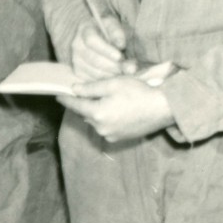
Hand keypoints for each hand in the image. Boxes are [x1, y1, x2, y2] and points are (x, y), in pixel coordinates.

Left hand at [59, 72, 178, 143]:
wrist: (163, 108)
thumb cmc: (139, 92)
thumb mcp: (113, 84)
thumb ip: (91, 88)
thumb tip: (74, 89)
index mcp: (98, 113)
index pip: (76, 105)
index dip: (66, 99)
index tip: (58, 95)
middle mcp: (101, 128)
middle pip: (86, 114)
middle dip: (84, 104)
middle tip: (85, 93)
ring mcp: (111, 135)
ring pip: (96, 121)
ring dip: (96, 112)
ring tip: (104, 100)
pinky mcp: (120, 138)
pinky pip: (106, 127)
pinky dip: (106, 119)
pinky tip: (115, 110)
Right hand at [68, 18, 130, 80]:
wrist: (102, 39)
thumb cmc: (110, 32)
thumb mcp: (115, 26)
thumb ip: (118, 33)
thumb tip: (120, 45)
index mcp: (85, 30)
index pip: (91, 40)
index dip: (106, 50)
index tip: (120, 57)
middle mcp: (77, 45)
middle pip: (93, 59)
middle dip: (113, 65)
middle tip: (129, 69)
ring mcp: (76, 61)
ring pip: (94, 72)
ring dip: (112, 75)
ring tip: (126, 73)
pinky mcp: (79, 73)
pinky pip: (93, 82)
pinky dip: (107, 82)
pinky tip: (118, 78)